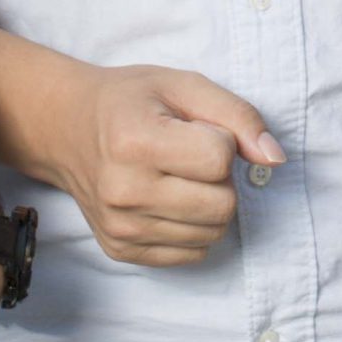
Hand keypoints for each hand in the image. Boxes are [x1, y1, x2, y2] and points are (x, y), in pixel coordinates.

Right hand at [48, 66, 284, 266]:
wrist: (66, 128)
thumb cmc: (132, 101)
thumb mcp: (186, 86)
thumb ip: (239, 116)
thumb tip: (275, 159)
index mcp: (137, 144)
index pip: (220, 160)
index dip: (222, 140)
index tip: (196, 129)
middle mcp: (123, 192)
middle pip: (222, 205)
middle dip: (221, 178)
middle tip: (191, 155)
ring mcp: (119, 227)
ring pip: (211, 233)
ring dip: (209, 203)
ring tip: (178, 176)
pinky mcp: (119, 250)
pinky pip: (191, 255)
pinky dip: (194, 228)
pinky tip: (170, 200)